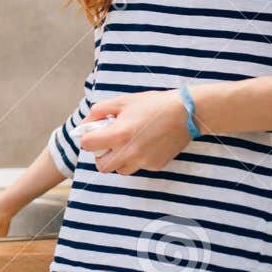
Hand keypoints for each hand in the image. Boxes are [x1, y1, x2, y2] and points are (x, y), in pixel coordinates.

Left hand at [78, 90, 194, 174]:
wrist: (186, 113)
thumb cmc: (154, 104)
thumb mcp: (123, 101)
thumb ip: (99, 111)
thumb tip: (85, 124)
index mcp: (119, 134)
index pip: (87, 145)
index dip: (88, 138)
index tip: (95, 133)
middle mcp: (129, 152)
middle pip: (102, 166)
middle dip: (101, 156)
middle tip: (109, 143)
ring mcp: (143, 161)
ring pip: (120, 170)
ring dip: (119, 160)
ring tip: (129, 144)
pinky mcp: (155, 165)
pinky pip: (139, 167)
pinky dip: (137, 159)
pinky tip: (146, 144)